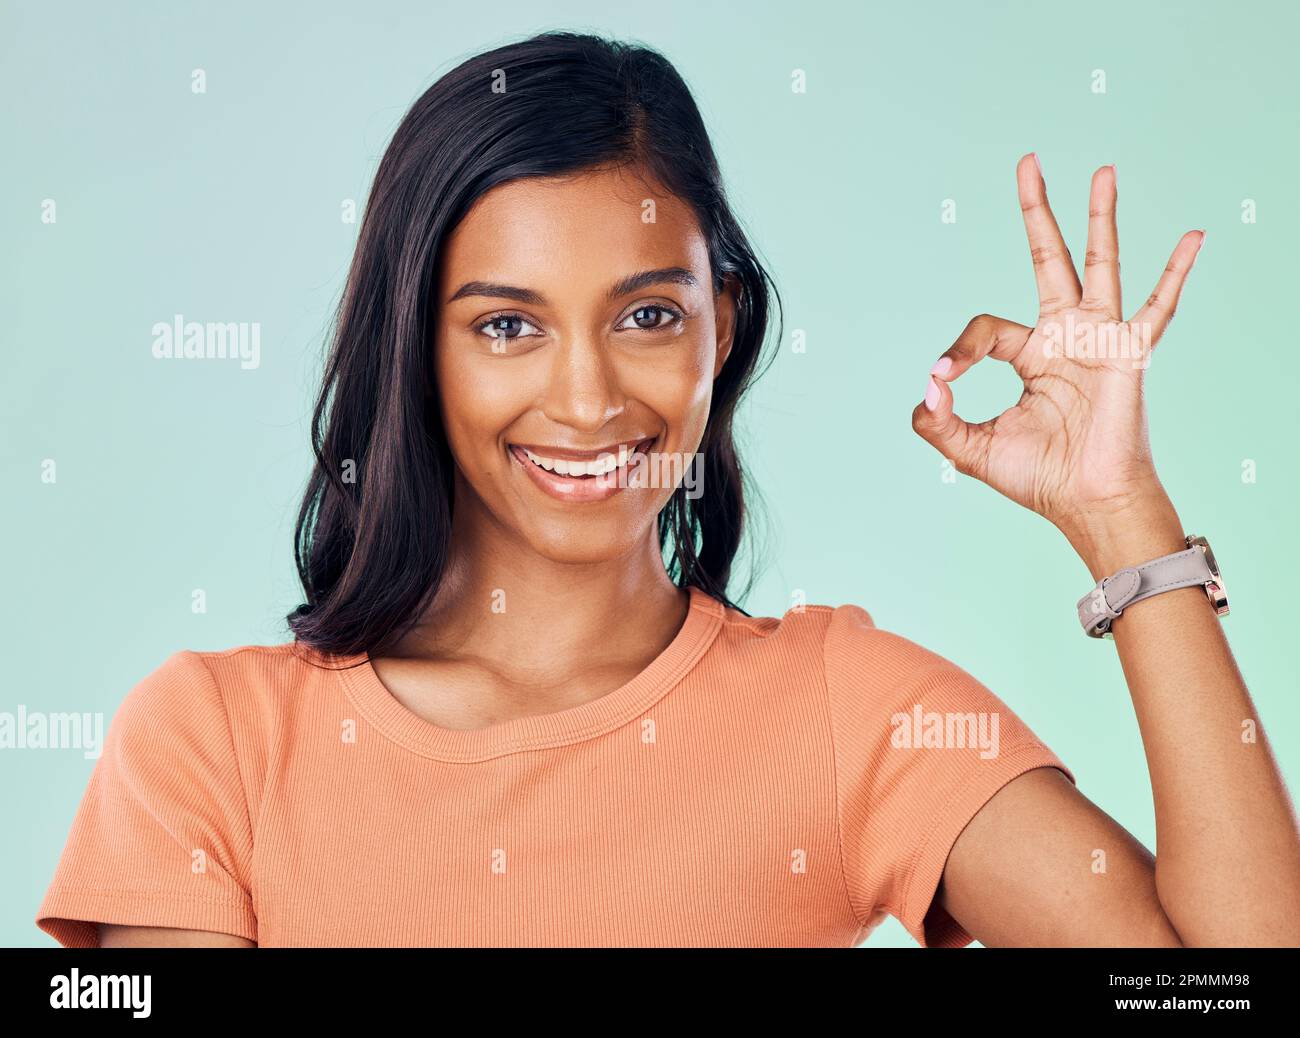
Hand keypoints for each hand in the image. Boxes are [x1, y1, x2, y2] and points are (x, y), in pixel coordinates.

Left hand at [911, 154, 1203, 546]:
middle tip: (1026, 162)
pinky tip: (1194, 237)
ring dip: (1099, 218)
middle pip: (1049, 259)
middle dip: (1037, 212)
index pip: (986, 329)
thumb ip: (936, 420)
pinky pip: (1157, 309)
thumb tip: (927, 382)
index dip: (960, 348)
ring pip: (1099, 264)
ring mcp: (1100, 340)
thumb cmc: (1039, 478)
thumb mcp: (970, 449)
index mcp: (1030, 356)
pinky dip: (1175, 275)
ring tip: (1100, 170)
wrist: (1087, 503)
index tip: (946, 376)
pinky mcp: (1129, 355)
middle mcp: (1065, 338)